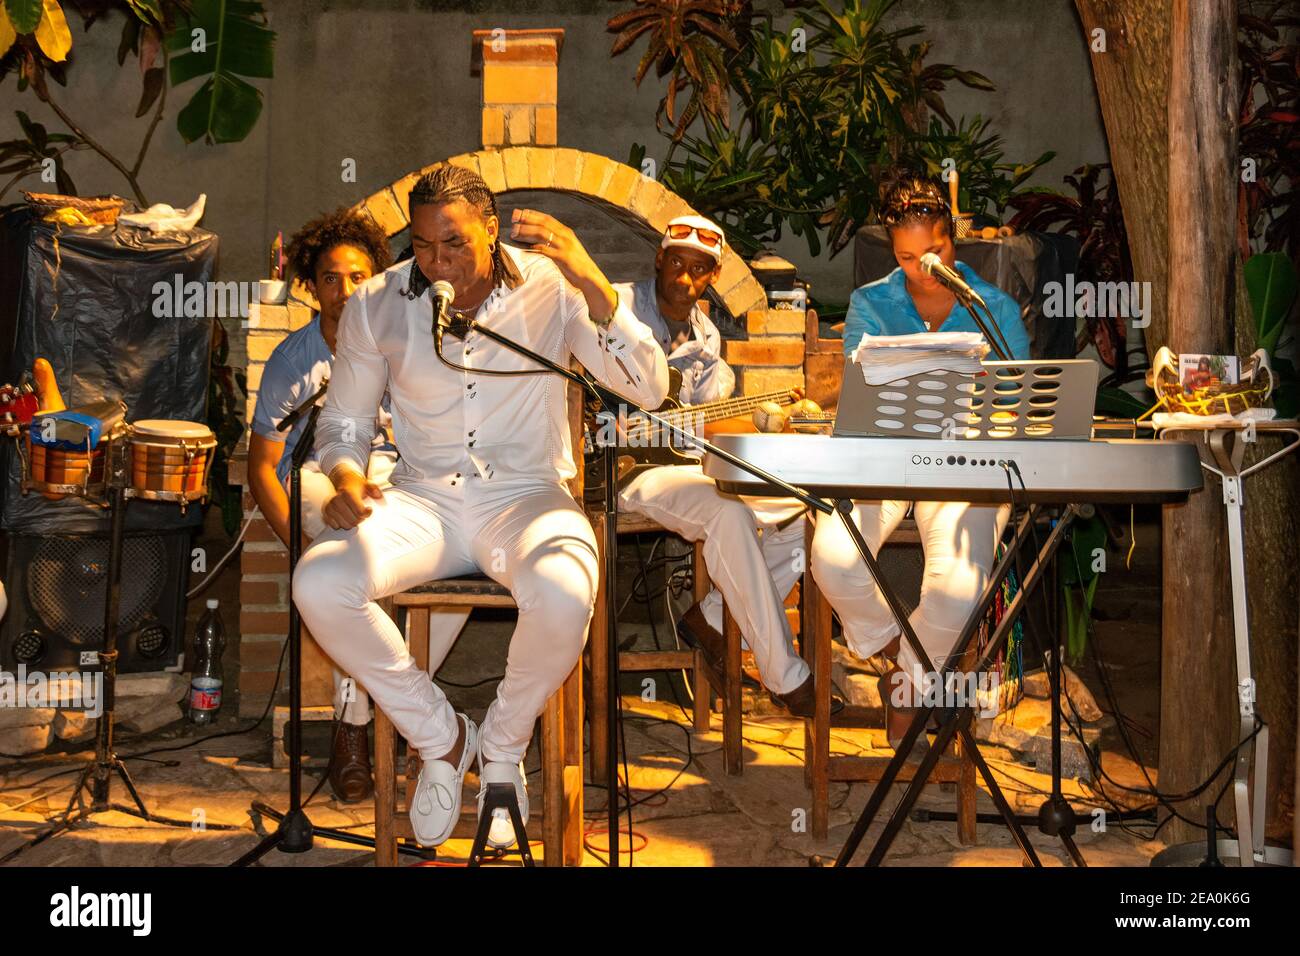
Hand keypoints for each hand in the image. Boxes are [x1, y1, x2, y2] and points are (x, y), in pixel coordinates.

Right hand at [322, 468, 383, 529]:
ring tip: (353, 514)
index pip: (361, 512)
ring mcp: (330, 506)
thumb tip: (377, 495)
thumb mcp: (367, 484)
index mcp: (348, 493)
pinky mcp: (325, 512)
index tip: (369, 509)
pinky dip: (342, 523)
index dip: (367, 513)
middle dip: (360, 519)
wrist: (343, 481)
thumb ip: (374, 489)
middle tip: (361, 512)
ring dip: (352, 522)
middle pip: (354, 521)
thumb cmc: (357, 485)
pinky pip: (335, 526)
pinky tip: (345, 516)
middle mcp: (336, 500)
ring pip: (345, 525)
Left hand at [509, 208, 616, 322]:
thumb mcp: (566, 248)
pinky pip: (545, 250)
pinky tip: (526, 247)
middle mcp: (565, 236)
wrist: (590, 276)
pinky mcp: (563, 257)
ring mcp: (564, 246)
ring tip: (515, 232)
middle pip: (543, 223)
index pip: (547, 219)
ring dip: (527, 231)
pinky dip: (534, 247)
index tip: (521, 212)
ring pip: (542, 234)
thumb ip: (554, 243)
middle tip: (514, 217)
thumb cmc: (576, 264)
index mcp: (566, 232)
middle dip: (527, 219)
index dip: (533, 214)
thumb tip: (537, 241)